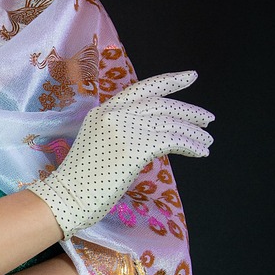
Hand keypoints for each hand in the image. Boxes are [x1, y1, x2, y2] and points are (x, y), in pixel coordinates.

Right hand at [28, 69, 213, 238]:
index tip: (190, 77)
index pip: (142, 88)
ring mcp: (124, 129)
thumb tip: (152, 135)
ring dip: (193, 132)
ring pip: (170, 123)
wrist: (66, 198)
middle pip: (161, 104)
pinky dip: (190, 144)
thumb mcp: (99, 143)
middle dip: (188, 111)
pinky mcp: (135, 148)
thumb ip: (121, 132)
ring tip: (207, 141)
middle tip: (207, 119)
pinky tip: (200, 151)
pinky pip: (172, 140)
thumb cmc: (80, 180)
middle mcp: (115, 113)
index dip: (169, 81)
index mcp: (104, 110)